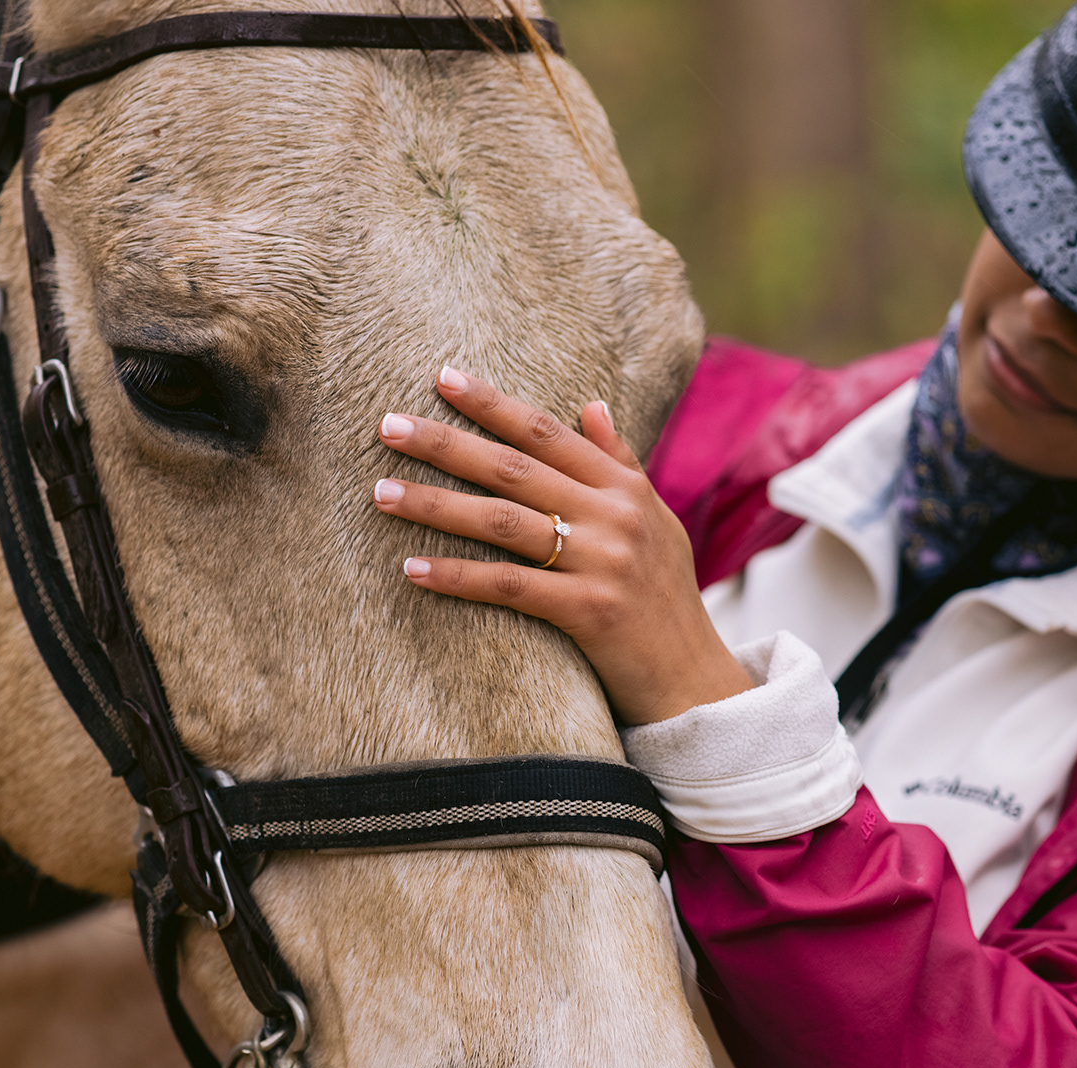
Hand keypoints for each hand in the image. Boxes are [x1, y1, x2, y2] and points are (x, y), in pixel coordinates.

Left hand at [371, 366, 753, 726]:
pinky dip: (457, 576)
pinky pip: (508, 585)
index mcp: (624, 487)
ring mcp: (603, 562)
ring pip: (502, 521)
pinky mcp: (588, 611)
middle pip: (514, 468)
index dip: (493, 404)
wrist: (694, 679)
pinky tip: (413, 568)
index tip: (443, 379)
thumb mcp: (656, 520)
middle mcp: (614, 515)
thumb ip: (621, 464)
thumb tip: (591, 404)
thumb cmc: (666, 599)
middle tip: (387, 426)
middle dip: (446, 444)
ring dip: (436, 505)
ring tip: (382, 493)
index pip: (547, 432)